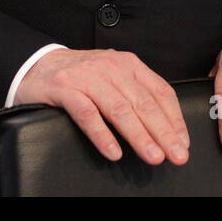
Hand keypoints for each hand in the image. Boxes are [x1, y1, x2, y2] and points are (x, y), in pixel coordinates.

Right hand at [14, 48, 189, 165]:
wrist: (38, 64)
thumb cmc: (82, 76)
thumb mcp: (113, 77)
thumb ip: (135, 94)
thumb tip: (165, 129)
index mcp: (128, 64)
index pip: (160, 91)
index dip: (174, 119)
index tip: (183, 143)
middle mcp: (111, 67)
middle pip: (143, 102)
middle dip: (163, 132)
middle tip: (176, 155)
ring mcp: (87, 77)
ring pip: (119, 109)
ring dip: (139, 135)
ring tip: (153, 156)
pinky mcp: (65, 88)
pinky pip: (87, 114)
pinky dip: (102, 135)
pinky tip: (113, 152)